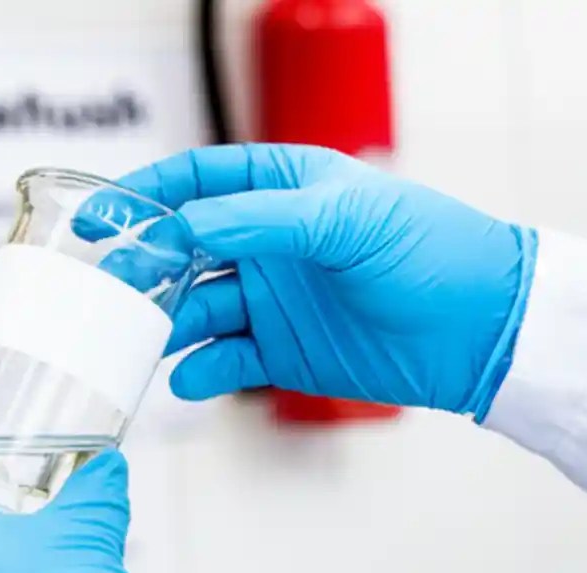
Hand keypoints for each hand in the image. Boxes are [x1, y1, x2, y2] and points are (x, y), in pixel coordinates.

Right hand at [97, 144, 536, 416]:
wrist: (482, 329)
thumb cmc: (428, 251)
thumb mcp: (341, 218)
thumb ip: (257, 220)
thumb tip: (182, 227)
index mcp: (284, 189)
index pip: (199, 181)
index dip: (148, 195)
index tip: (104, 214)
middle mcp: (270, 242)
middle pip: (185, 249)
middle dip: (146, 266)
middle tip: (113, 287)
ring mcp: (273, 299)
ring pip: (198, 307)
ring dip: (168, 322)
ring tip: (147, 338)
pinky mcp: (283, 352)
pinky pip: (226, 359)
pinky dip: (202, 370)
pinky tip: (190, 378)